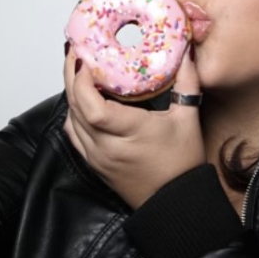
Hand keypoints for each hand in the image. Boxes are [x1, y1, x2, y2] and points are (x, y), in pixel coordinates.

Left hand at [63, 46, 205, 208]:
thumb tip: (186, 53)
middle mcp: (106, 146)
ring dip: (71, 95)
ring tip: (78, 73)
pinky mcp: (94, 164)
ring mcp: (96, 156)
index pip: (92, 107)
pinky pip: (73, 135)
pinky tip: (82, 102)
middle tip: (75, 54)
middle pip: (75, 109)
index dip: (80, 82)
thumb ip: (187, 83)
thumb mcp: (188, 120)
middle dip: (70, 78)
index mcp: (129, 132)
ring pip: (70, 121)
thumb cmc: (182, 165)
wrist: (175, 204)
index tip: (83, 59)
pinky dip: (73, 115)